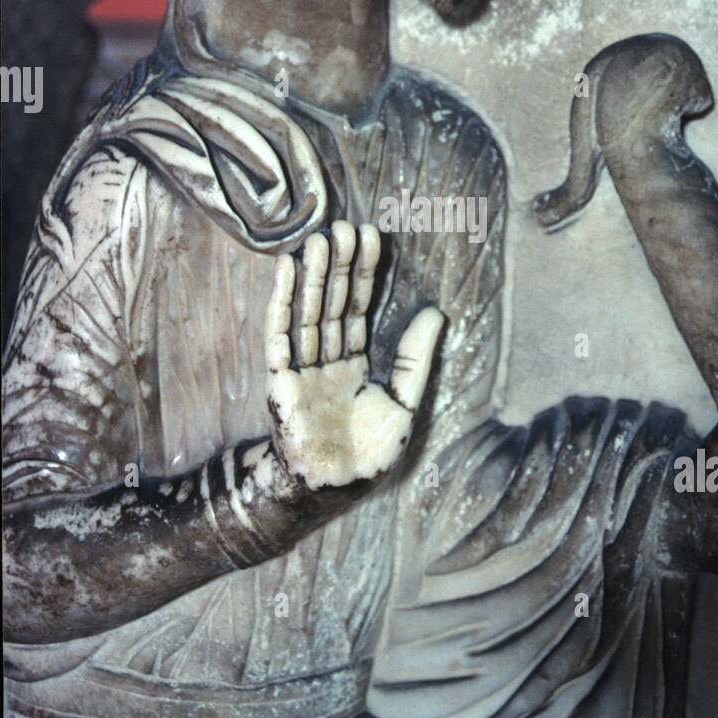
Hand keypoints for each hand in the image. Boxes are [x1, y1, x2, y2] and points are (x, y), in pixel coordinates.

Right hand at [265, 220, 443, 489]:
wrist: (337, 490)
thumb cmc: (369, 454)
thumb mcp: (405, 401)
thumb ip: (418, 359)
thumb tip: (436, 313)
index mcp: (352, 365)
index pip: (358, 310)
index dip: (364, 275)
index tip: (370, 238)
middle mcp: (326, 362)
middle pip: (332, 305)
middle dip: (339, 267)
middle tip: (345, 227)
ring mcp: (302, 370)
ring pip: (308, 314)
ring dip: (313, 277)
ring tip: (320, 240)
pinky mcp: (282, 383)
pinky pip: (280, 338)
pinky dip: (282, 305)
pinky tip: (287, 274)